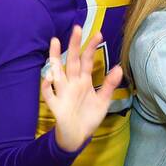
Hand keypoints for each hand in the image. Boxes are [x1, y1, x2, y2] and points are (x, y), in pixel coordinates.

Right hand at [43, 25, 123, 152]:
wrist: (78, 137)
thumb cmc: (88, 117)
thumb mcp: (102, 101)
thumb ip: (109, 85)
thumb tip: (119, 67)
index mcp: (84, 81)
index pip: (87, 60)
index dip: (92, 47)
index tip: (99, 34)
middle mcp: (72, 83)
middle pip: (73, 61)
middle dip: (74, 45)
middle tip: (76, 28)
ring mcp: (63, 92)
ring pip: (58, 72)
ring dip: (55, 58)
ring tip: (55, 42)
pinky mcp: (56, 105)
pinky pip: (49, 94)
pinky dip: (47, 86)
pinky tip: (48, 77)